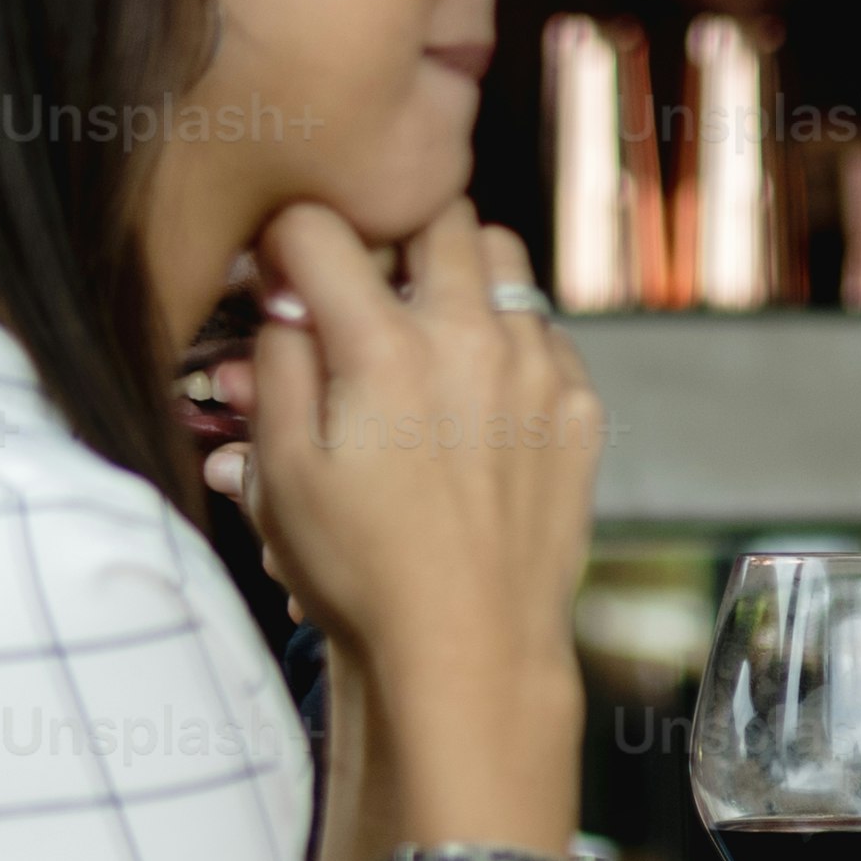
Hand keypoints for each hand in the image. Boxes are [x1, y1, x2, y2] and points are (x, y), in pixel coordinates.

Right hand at [229, 199, 598, 800]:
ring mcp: (540, 370)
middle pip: (435, 216)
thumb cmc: (362, 569)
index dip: (286, 245)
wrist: (469, 645)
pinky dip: (509, 340)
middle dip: (389, 238)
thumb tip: (286, 303)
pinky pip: (546, 332)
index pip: (320, 227)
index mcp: (386, 348)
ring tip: (421, 337)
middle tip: (361, 294)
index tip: (282, 283)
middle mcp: (475, 340)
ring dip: (458, 278)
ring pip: (504, 263)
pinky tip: (476, 396)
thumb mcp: (283, 470)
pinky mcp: (581, 409)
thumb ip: (279, 365)